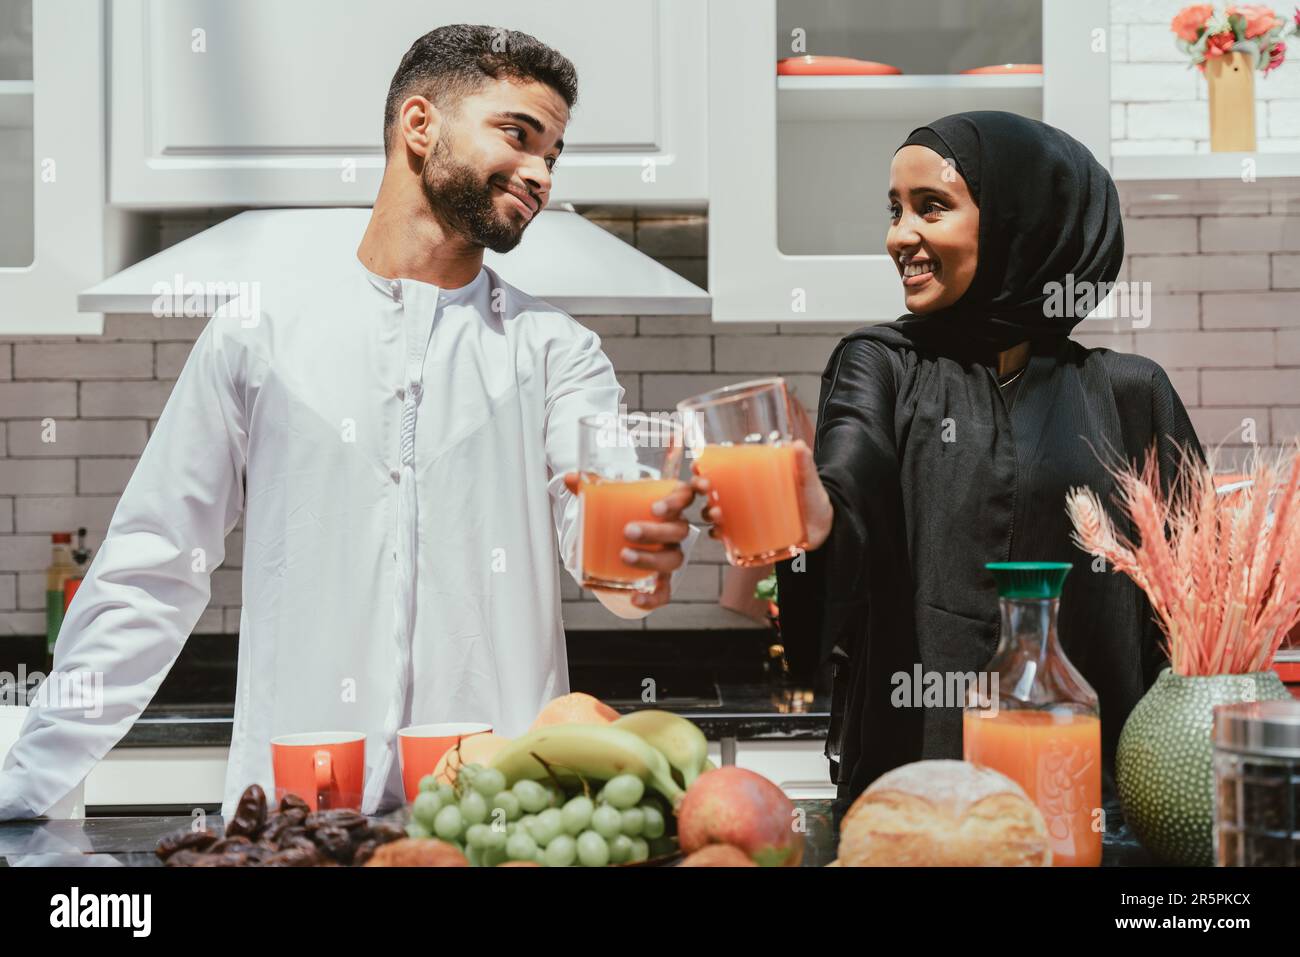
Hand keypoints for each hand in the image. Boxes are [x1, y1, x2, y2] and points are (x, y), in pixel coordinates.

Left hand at [563, 473, 695, 610]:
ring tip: (624, 556)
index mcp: (668, 505)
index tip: (655, 508)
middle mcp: (674, 530)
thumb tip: (570, 478)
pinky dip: (653, 598)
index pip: (684, 497)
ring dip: (651, 559)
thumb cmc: (623, 513)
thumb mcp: (610, 498)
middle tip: (627, 531)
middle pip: (679, 530)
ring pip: (674, 559)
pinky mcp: (663, 579)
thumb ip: (593, 487)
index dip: (676, 502)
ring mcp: (670, 555)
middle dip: (655, 532)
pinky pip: (665, 592)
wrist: (622, 540)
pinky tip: (635, 598)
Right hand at [691, 439, 834, 551]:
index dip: (702, 465)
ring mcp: (741, 515)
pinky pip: (725, 535)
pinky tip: (720, 533)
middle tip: (706, 487)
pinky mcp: (746, 535)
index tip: (697, 465)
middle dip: (699, 487)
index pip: (718, 466)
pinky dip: (719, 535)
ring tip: (717, 514)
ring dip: (708, 512)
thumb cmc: (811, 496)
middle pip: (708, 489)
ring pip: (713, 512)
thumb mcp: (807, 479)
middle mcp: (739, 495)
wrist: (825, 526)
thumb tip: (798, 445)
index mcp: (749, 476)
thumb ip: (804, 464)